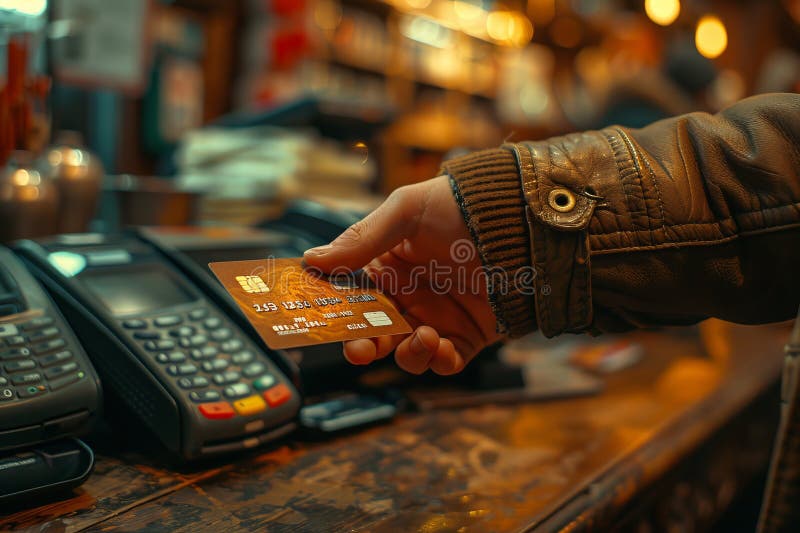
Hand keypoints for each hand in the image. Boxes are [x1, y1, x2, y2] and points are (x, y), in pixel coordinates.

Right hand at [303, 176, 501, 374]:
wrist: (520, 220)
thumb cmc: (461, 205)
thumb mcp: (406, 211)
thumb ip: (362, 238)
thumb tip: (312, 261)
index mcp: (387, 267)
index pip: (350, 298)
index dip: (333, 312)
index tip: (320, 322)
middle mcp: (407, 297)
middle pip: (373, 334)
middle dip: (362, 346)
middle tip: (361, 349)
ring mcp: (436, 319)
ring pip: (406, 353)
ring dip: (406, 354)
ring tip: (423, 336)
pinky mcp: (466, 337)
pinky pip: (444, 362)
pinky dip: (438, 362)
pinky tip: (440, 346)